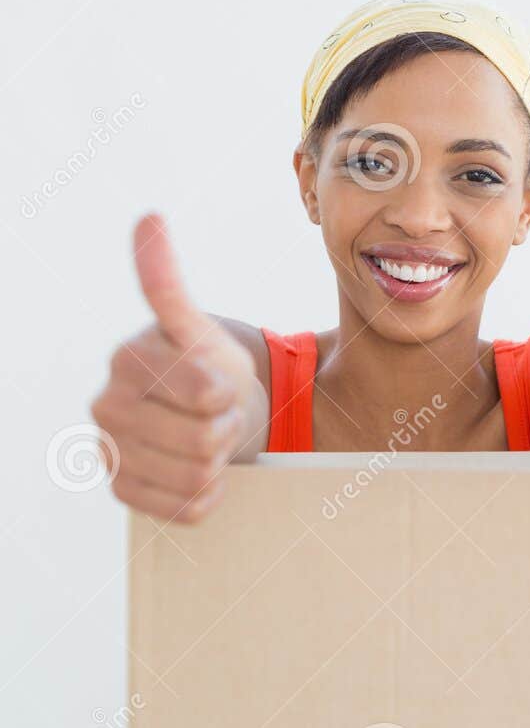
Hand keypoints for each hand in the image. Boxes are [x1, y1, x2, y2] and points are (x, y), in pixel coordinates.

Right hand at [91, 215, 260, 521]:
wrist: (211, 416)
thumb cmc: (208, 367)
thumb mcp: (199, 329)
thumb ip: (168, 283)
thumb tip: (148, 219)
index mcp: (125, 360)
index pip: (205, 393)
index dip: (227, 391)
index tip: (217, 382)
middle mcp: (106, 407)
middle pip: (204, 439)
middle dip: (225, 427)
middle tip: (218, 413)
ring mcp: (112, 454)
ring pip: (197, 477)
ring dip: (219, 460)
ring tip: (208, 438)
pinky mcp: (126, 494)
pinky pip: (187, 508)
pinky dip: (208, 494)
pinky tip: (199, 470)